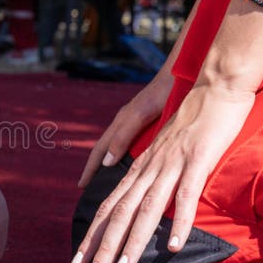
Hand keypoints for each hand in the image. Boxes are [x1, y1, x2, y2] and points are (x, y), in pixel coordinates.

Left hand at [73, 83, 254, 262]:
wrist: (213, 91)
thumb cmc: (190, 126)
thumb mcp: (163, 155)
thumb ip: (152, 180)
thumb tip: (143, 208)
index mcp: (138, 170)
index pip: (107, 207)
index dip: (92, 235)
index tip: (78, 262)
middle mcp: (147, 169)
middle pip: (118, 213)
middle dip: (103, 247)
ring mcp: (170, 165)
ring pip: (146, 208)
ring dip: (133, 241)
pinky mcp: (196, 161)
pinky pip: (185, 195)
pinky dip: (178, 221)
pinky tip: (173, 246)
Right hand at [78, 73, 173, 187]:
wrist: (180, 74)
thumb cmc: (161, 92)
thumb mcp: (140, 114)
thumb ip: (123, 136)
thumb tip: (106, 163)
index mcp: (120, 124)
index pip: (99, 152)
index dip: (90, 169)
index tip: (81, 186)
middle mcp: (126, 125)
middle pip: (106, 152)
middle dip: (97, 170)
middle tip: (91, 188)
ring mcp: (137, 124)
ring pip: (120, 150)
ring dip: (114, 165)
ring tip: (111, 182)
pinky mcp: (151, 124)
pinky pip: (135, 146)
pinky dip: (130, 159)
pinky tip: (138, 166)